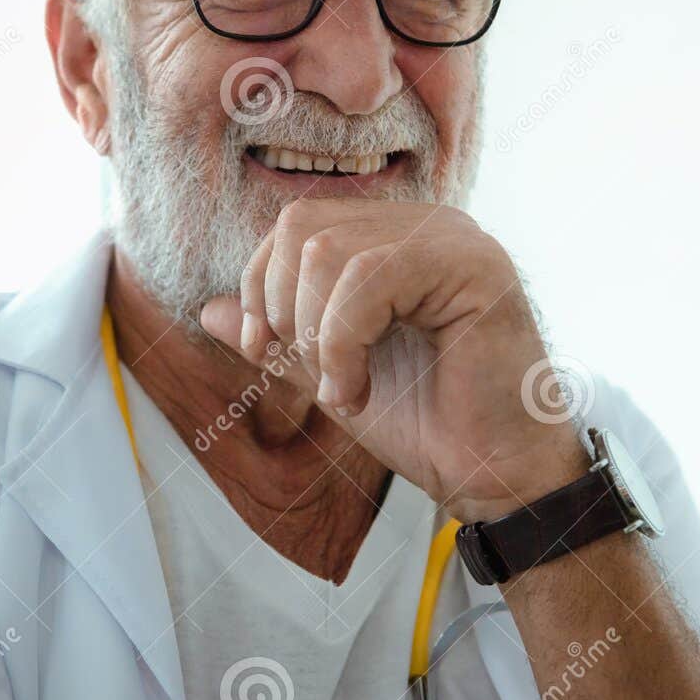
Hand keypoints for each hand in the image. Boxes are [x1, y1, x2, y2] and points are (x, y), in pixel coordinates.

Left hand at [199, 197, 586, 522]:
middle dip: (284, 308)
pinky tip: (359, 391)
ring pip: (329, 251)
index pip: (296, 223)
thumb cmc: (424, 425)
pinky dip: (343, 342)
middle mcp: (425, 224)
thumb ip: (277, 337)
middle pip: (303, 226)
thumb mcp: (327, 373)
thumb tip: (208, 309)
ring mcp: (454, 238)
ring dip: (317, 336)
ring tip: (345, 390)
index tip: (265, 350)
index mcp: (392, 237)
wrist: (491, 476)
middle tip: (316, 374)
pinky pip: (370, 277)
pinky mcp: (474, 266)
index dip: (260, 284)